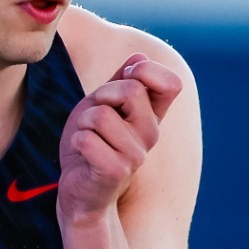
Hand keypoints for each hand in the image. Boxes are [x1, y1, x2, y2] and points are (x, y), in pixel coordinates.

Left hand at [56, 52, 181, 226]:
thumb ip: (118, 82)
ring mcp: (136, 155)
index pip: (172, 83)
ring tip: (86, 137)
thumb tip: (139, 56)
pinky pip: (86, 139)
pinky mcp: (116, 171)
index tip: (126, 77)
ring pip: (101, 115)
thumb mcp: (101, 105)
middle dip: (101, 95)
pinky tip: (82, 155)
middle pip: (131, 90)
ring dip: (83, 122)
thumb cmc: (90, 145)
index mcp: (153, 116)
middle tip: (92, 116)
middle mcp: (151, 134)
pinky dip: (76, 141)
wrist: (79, 191)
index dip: (146, 70)